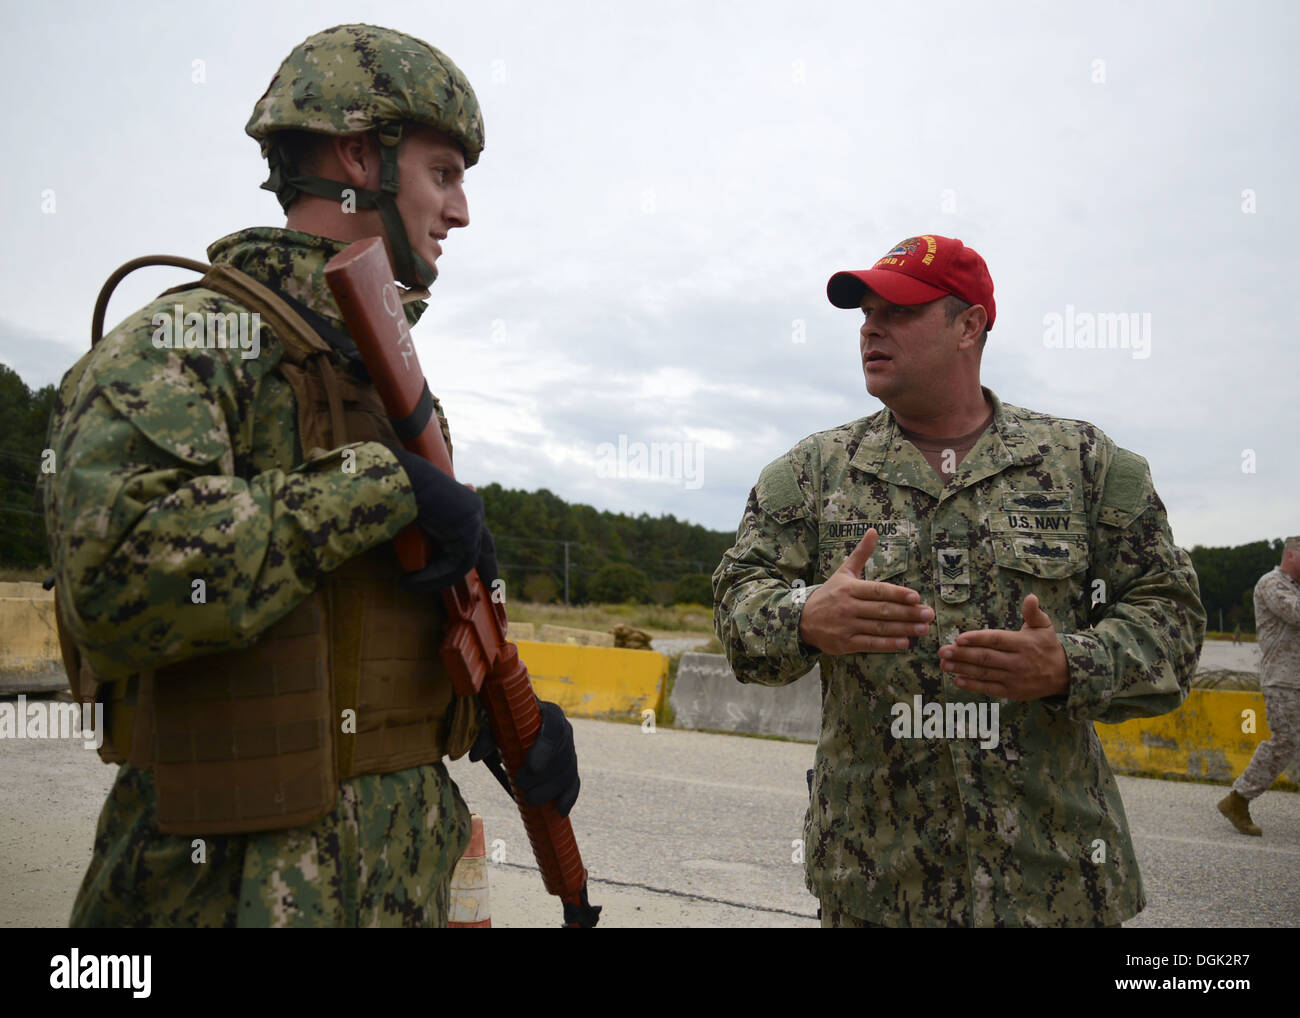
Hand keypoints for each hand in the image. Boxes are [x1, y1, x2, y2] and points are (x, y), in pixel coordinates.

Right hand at [391, 448, 493, 591]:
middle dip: (488, 571)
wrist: (399, 477)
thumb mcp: (419, 513)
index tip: (491, 578)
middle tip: (491, 590)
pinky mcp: (465, 530)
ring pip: (462, 562)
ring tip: (409, 583)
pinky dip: (430, 577)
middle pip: (485, 548)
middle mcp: (474, 510)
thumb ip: (431, 531)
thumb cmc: (400, 490)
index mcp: (465, 503)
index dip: (485, 557)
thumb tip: (421, 558)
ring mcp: (472, 519)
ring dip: (434, 579)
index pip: (481, 534)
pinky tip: (409, 580)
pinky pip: (452, 564)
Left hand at [471, 700, 580, 817]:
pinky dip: (568, 798)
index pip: (555, 727)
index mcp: (549, 713)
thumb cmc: (509, 722)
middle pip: (561, 756)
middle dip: (541, 775)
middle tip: (518, 782)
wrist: (522, 722)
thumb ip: (487, 736)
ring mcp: (569, 750)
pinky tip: (560, 811)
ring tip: (529, 799)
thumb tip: (475, 756)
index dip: (546, 747)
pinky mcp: (570, 768)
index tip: (532, 765)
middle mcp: (564, 730)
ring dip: (549, 790)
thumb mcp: (497, 724)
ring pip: (567, 773)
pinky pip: (574, 784)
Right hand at [798, 528, 933, 654]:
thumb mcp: (844, 572)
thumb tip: (874, 530)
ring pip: (879, 628)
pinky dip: (888, 644)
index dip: (897, 594)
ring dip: (903, 629)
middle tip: (929, 614)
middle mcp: (847, 607)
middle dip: (908, 613)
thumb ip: (862, 554)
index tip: (916, 597)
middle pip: (882, 610)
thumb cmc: (830, 594)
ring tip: (923, 628)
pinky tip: (905, 642)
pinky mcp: (844, 643)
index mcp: (849, 588)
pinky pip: (869, 644)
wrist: (801, 619)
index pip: (877, 591)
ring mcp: (846, 626)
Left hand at [939, 594, 1069, 700]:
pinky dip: (973, 686)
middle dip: (962, 655)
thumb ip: (1033, 613)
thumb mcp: (1044, 626)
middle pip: (986, 658)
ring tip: (944, 665)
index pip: (997, 640)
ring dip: (962, 670)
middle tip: (943, 651)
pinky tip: (957, 680)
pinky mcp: (1012, 692)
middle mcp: (1018, 662)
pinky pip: (989, 689)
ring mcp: (1015, 679)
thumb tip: (1031, 597)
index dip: (977, 639)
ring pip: (985, 673)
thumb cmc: (1048, 646)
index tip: (959, 638)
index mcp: (1023, 643)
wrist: (1064, 675)